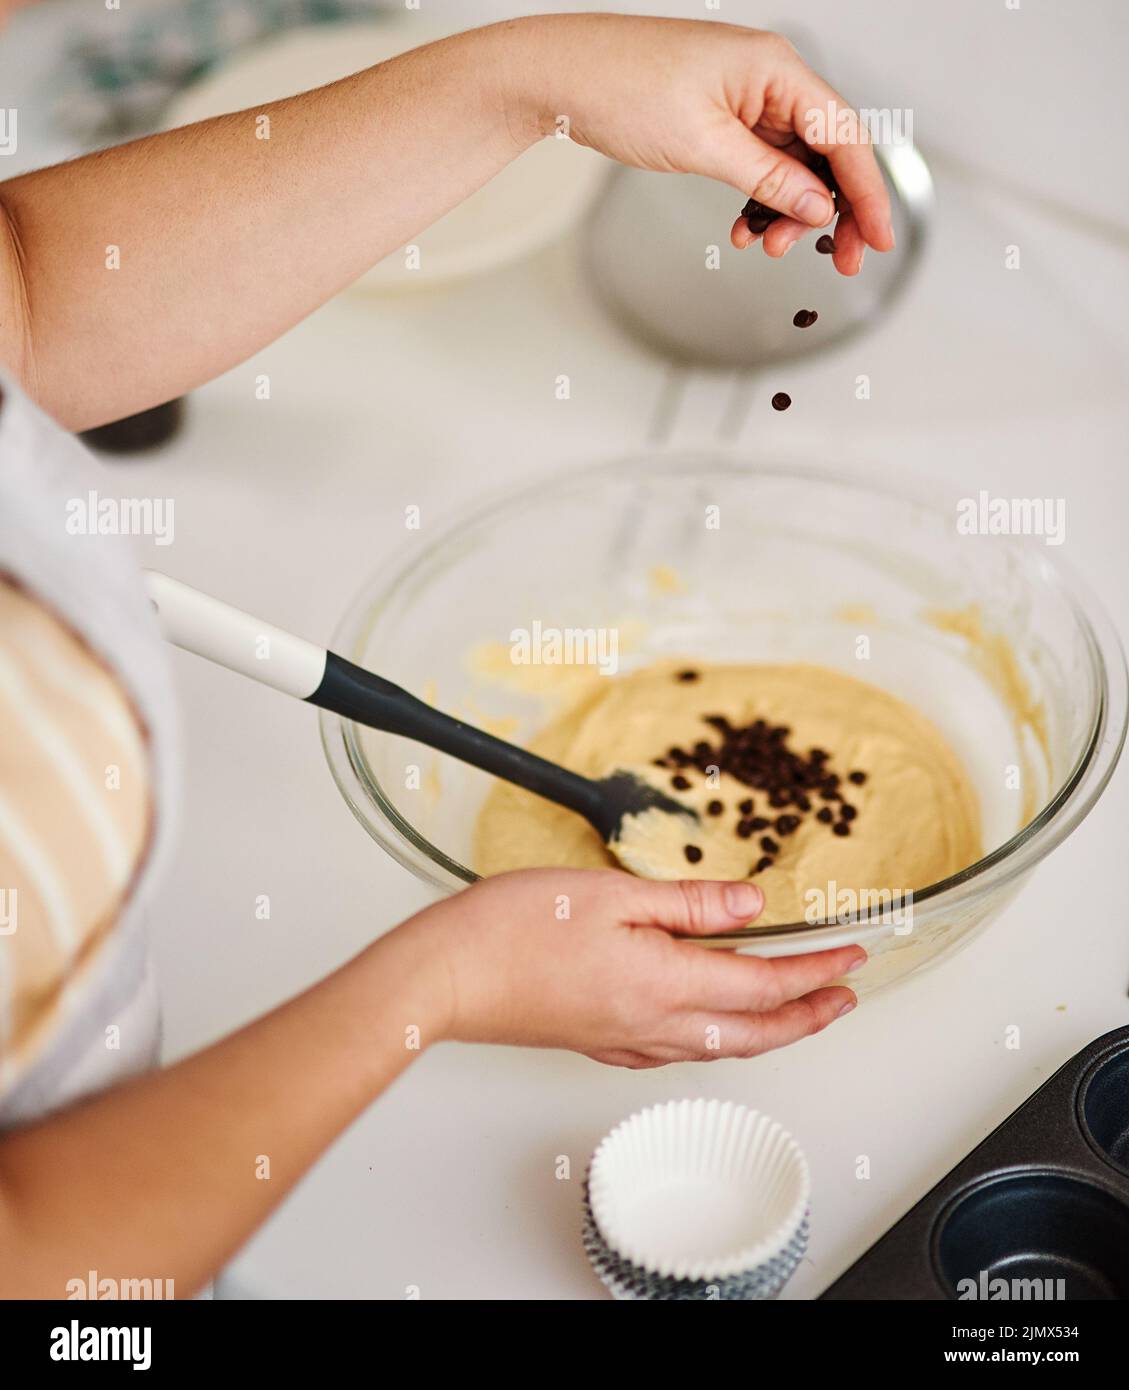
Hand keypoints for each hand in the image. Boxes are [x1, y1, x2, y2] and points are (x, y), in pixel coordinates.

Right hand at [406, 868, 863, 1067]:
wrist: (449, 974)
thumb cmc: (515, 929)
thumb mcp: (613, 893)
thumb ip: (690, 904)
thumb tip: (752, 906)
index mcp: (665, 983)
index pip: (765, 985)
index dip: (816, 972)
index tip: (851, 957)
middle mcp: (654, 1025)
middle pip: (755, 1032)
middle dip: (809, 1015)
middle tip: (844, 997)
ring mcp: (626, 1039)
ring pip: (721, 1046)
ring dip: (770, 1031)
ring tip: (795, 1010)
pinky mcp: (600, 1041)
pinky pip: (679, 1051)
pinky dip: (718, 1040)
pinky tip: (711, 1025)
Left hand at [506, 14, 892, 275]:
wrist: (562, 78)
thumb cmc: (622, 88)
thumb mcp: (704, 145)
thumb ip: (768, 179)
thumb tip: (815, 206)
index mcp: (775, 69)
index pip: (844, 135)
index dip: (867, 191)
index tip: (878, 238)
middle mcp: (768, 79)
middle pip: (827, 152)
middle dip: (831, 210)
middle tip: (838, 261)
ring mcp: (745, 99)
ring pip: (793, 165)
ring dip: (788, 212)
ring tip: (766, 246)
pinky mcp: (722, 118)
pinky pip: (760, 165)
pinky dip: (759, 201)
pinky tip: (744, 230)